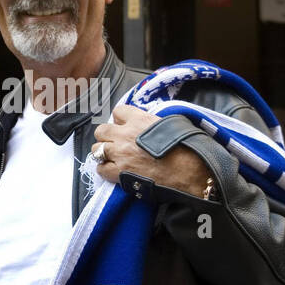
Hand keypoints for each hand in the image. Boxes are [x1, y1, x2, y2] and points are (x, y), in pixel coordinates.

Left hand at [91, 105, 210, 197]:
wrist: (187, 172)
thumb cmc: (185, 148)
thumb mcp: (173, 123)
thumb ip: (154, 121)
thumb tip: (148, 123)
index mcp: (139, 120)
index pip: (118, 111)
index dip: (120, 120)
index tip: (125, 126)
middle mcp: (125, 134)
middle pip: (101, 130)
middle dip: (107, 137)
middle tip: (116, 144)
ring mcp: (120, 154)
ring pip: (97, 149)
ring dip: (104, 154)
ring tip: (114, 159)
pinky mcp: (119, 172)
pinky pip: (101, 169)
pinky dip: (105, 170)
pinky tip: (114, 172)